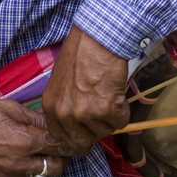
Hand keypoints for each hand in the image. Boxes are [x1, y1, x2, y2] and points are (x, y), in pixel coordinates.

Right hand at [0, 96, 68, 176]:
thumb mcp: (12, 109)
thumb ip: (36, 120)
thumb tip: (54, 125)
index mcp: (24, 141)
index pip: (59, 147)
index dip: (69, 141)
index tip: (74, 136)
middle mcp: (18, 162)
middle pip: (55, 168)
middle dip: (62, 157)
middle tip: (61, 145)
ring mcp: (7, 174)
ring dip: (45, 165)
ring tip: (43, 151)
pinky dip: (29, 171)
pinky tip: (26, 158)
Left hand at [42, 25, 129, 155]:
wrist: (99, 36)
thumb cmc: (82, 50)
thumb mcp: (61, 79)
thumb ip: (65, 102)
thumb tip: (77, 119)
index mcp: (52, 107)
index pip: (61, 138)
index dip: (76, 136)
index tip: (86, 132)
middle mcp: (65, 114)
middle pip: (83, 140)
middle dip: (95, 131)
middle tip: (103, 118)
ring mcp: (85, 113)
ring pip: (104, 132)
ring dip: (111, 118)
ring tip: (111, 96)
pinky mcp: (106, 109)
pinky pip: (120, 122)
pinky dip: (124, 111)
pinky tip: (120, 95)